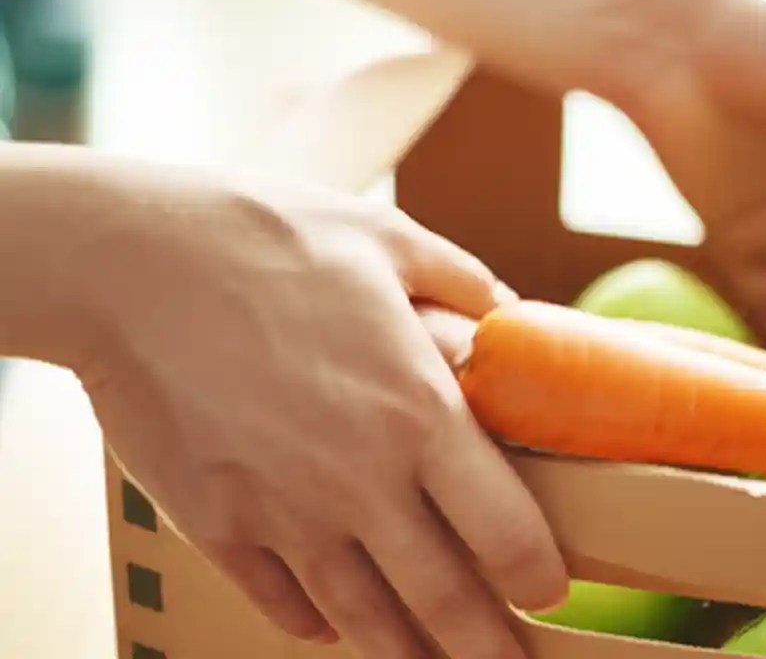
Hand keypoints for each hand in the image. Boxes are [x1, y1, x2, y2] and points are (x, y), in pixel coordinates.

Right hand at [76, 171, 566, 658]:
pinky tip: (335, 626)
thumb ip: (466, 285)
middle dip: (485, 646)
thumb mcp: (390, 240)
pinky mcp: (218, 527)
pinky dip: (318, 624)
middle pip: (444, 598)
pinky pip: (282, 603)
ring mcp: (286, 514)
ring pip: (365, 618)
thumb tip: (511, 319)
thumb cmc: (267, 236)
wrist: (128, 260)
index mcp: (419, 413)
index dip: (536, 574)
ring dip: (408, 654)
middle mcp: (360, 480)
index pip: (506, 531)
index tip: (548, 589)